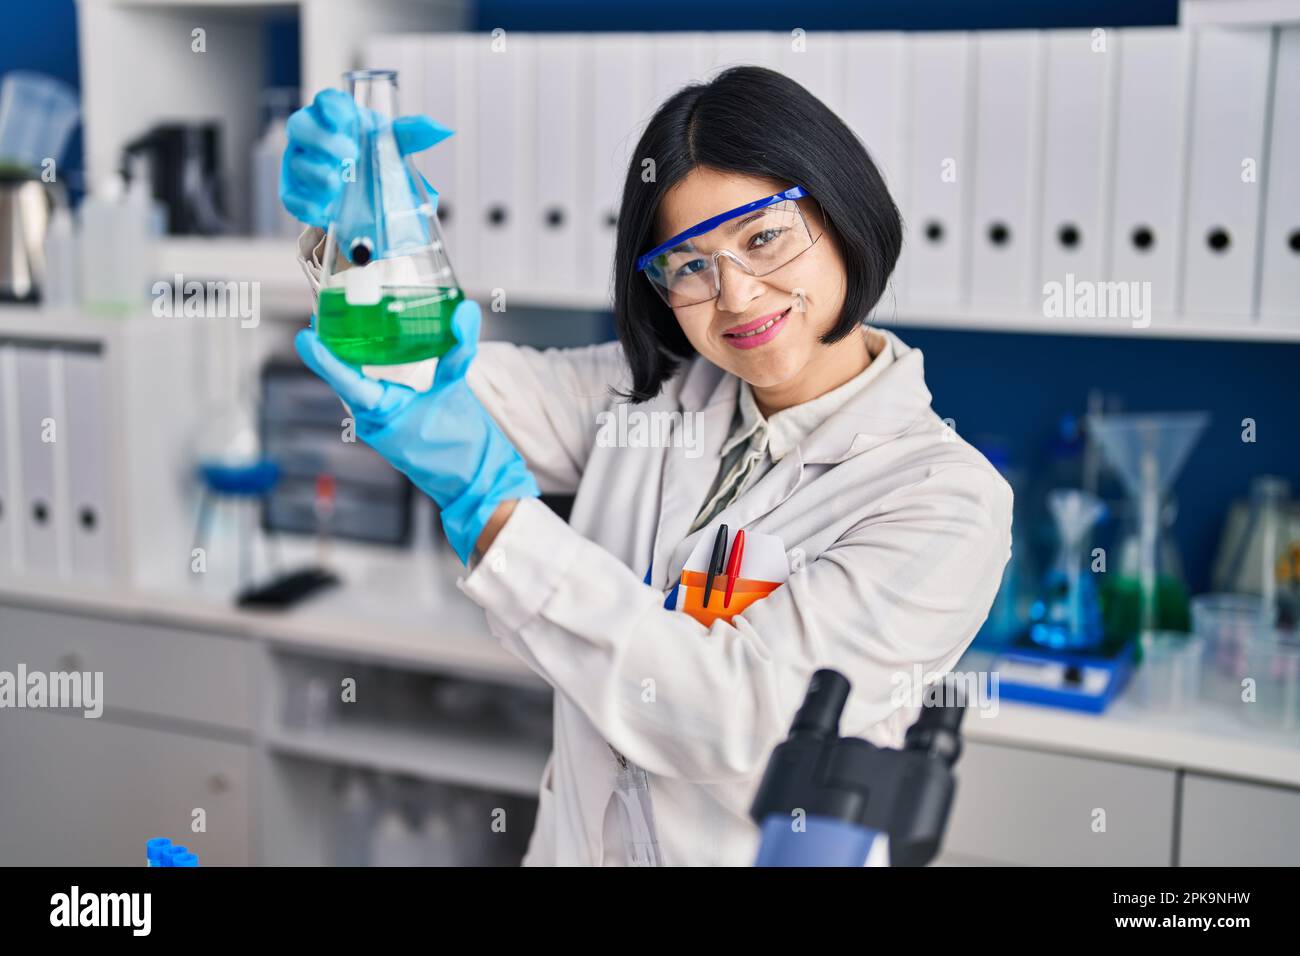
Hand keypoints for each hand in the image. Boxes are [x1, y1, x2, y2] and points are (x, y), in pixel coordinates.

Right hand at [280, 88, 452, 228]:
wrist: (367, 202)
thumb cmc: (374, 161)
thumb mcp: (394, 147)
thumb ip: (410, 136)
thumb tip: (437, 130)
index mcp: (336, 118)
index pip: (326, 101)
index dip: (330, 106)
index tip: (342, 114)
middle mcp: (313, 137)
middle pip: (300, 125)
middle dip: (322, 139)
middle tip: (349, 155)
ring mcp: (300, 164)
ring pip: (297, 163)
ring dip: (317, 173)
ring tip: (338, 184)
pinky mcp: (295, 192)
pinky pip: (291, 197)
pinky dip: (307, 205)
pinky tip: (324, 211)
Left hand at [295, 299, 539, 564]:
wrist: (477, 484)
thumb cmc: (466, 450)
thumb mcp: (459, 392)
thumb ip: (459, 350)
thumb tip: (466, 312)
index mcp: (387, 416)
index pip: (347, 382)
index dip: (324, 359)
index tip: (305, 337)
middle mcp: (376, 423)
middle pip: (345, 380)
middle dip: (333, 349)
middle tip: (327, 314)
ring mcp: (381, 428)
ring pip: (356, 388)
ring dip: (349, 360)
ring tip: (343, 326)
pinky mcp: (390, 428)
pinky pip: (370, 396)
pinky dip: (367, 373)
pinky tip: (372, 356)